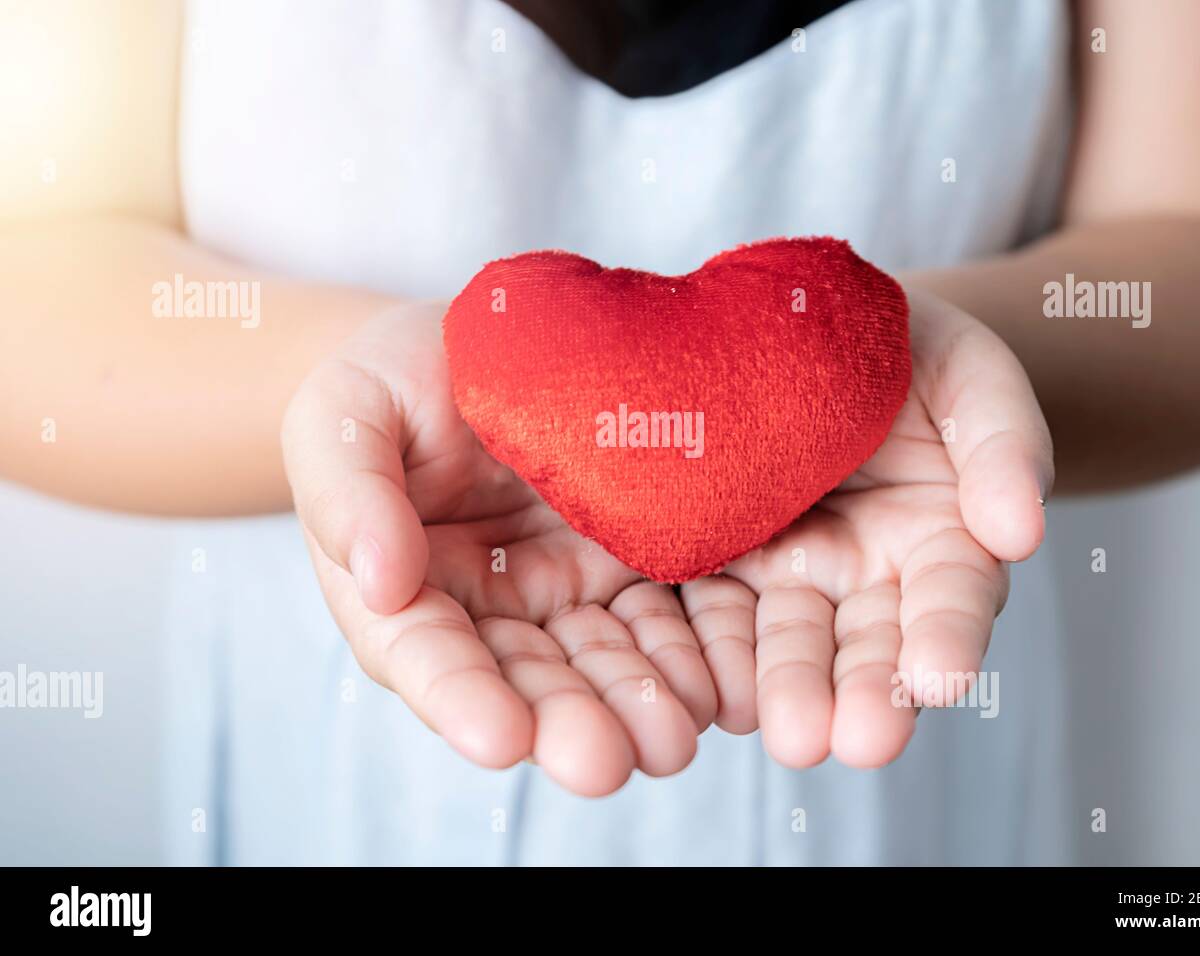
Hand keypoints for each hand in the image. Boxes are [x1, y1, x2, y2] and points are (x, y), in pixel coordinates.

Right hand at [282, 304, 717, 795]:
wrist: (484, 342)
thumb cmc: (395, 377)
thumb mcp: (345, 413)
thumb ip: (349, 493)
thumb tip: (379, 582)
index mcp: (406, 594)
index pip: (427, 655)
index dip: (461, 699)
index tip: (502, 738)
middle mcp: (492, 614)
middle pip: (528, 682)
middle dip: (565, 725)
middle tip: (604, 763)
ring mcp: (569, 594)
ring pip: (604, 662)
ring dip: (637, 706)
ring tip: (672, 739)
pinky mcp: (635, 565)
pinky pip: (667, 615)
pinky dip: (692, 652)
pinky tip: (723, 684)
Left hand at [680, 289, 1052, 768]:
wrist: (822, 330)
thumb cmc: (916, 354)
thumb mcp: (972, 379)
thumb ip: (1004, 446)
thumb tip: (1019, 534)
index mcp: (944, 540)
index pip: (953, 597)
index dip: (949, 635)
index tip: (941, 678)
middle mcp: (869, 575)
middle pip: (871, 643)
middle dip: (868, 694)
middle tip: (858, 741)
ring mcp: (794, 572)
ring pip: (794, 642)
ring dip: (795, 690)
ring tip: (792, 738)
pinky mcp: (727, 559)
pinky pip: (719, 607)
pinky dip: (719, 649)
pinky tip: (715, 687)